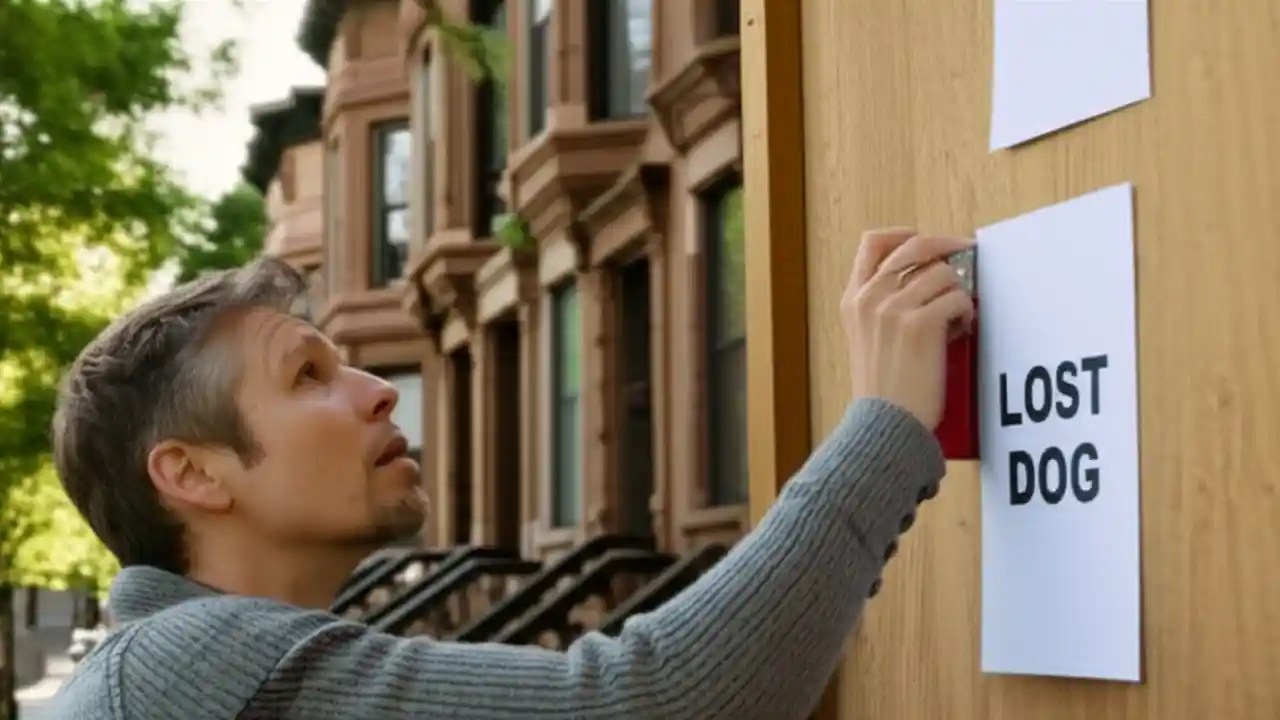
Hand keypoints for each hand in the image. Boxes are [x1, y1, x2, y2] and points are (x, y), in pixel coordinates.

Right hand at [841, 228, 975, 428]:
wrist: (884, 425)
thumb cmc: (883, 391)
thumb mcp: (867, 340)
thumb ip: (884, 307)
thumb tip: (930, 276)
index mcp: (853, 301)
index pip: (872, 243)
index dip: (903, 234)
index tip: (925, 240)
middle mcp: (870, 298)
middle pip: (915, 245)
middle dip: (948, 245)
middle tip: (967, 253)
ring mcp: (893, 309)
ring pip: (944, 273)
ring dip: (958, 293)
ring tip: (956, 320)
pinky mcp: (919, 325)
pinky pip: (958, 299)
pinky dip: (965, 314)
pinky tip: (959, 332)